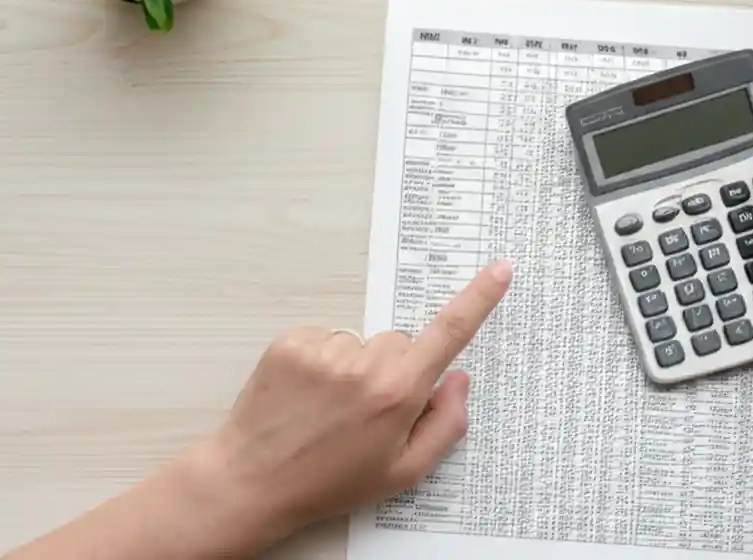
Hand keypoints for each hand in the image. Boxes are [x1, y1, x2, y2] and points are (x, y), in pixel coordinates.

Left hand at [194, 260, 512, 552]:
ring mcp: (325, 350)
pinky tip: (307, 396)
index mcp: (397, 394)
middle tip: (366, 413)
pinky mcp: (291, 342)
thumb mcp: (403, 472)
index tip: (499, 270)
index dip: (479, 299)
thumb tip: (458, 379)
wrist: (253, 481)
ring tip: (328, 409)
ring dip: (353, 367)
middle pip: (400, 343)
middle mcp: (364, 364)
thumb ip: (445, 425)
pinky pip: (325, 338)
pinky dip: (321, 362)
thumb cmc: (330, 482)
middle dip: (393, 370)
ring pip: (361, 342)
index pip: (449, 334)